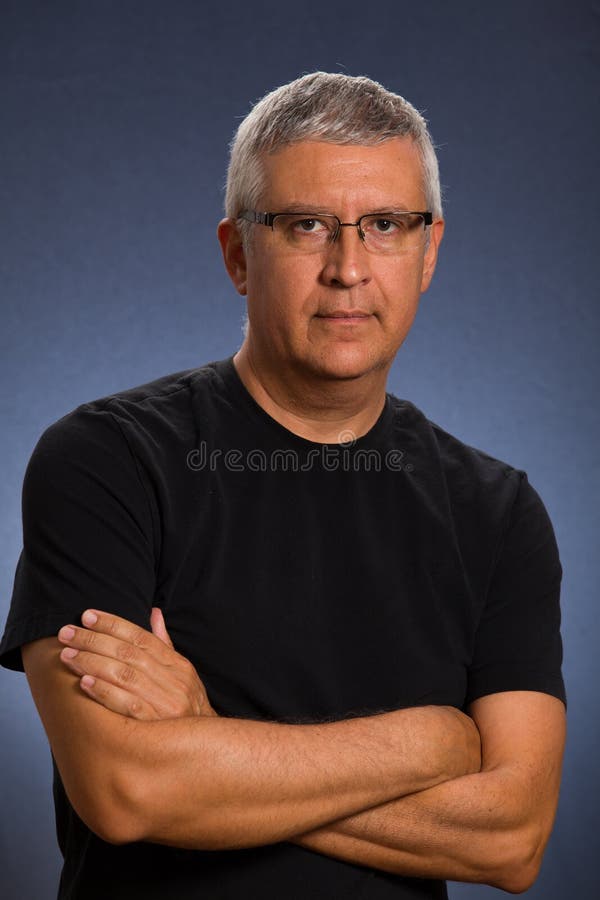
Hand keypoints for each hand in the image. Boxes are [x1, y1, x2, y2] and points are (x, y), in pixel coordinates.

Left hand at [58, 608, 216, 720]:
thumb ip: (163, 644)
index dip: (112, 624)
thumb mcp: (182, 673)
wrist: (205, 749)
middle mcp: (174, 680)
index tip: (87, 616)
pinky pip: (127, 706)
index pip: (141, 636)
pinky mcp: (156, 726)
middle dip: (93, 640)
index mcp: (178, 665)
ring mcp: (166, 703)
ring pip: (125, 675)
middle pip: (128, 653)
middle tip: (66, 633)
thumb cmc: (187, 708)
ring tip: (68, 655)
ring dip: (92, 663)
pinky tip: (85, 682)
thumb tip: (154, 613)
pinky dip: (105, 692)